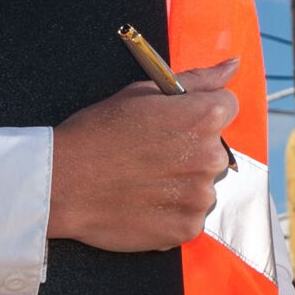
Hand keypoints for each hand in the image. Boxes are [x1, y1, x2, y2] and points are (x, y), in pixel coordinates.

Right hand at [46, 59, 238, 251]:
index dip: (198, 113)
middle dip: (191, 149)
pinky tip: (144, 203)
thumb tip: (232, 66)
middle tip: (152, 154)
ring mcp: (200, 197)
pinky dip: (172, 212)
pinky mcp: (187, 229)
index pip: (226, 107)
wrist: (62, 183)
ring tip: (144, 181)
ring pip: (203, 185)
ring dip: (183, 184)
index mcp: (205, 118)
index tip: (174, 124)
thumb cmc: (98, 132)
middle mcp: (211, 157)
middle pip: (215, 149)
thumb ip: (197, 80)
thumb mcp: (144, 93)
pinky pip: (190, 216)